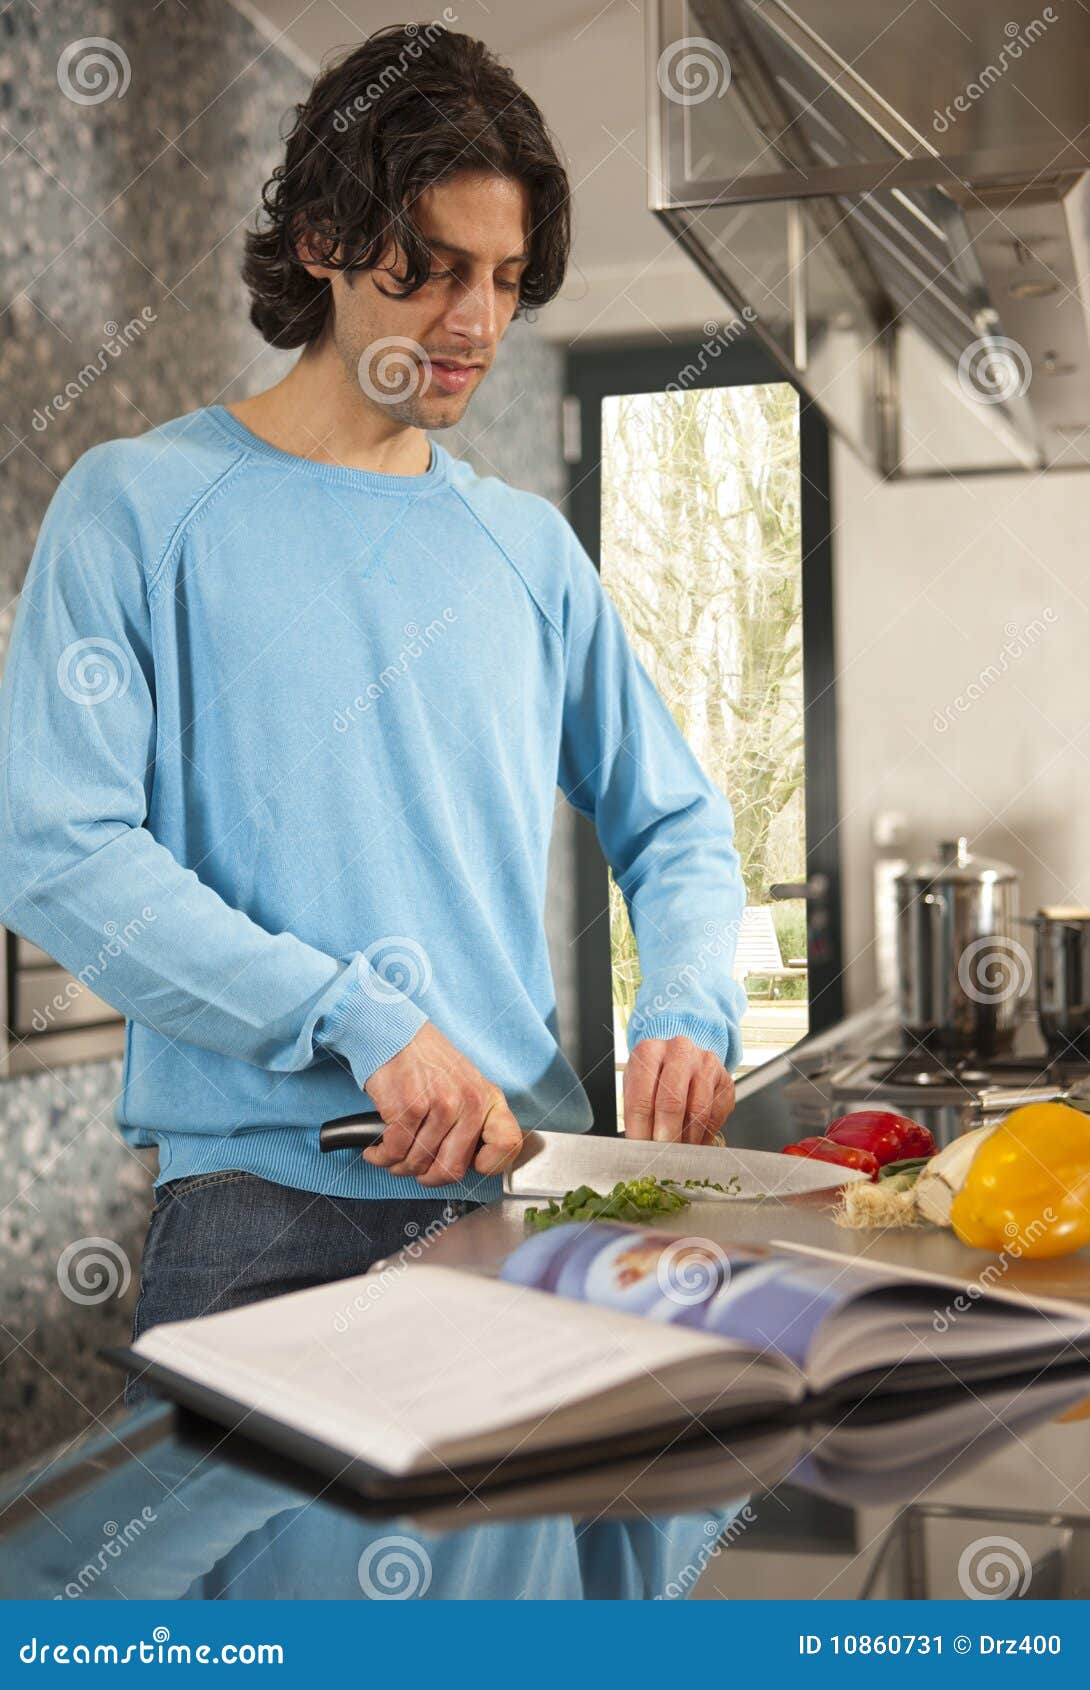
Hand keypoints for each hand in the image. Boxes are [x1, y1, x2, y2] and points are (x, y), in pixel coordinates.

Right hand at [362, 1022, 522, 1185]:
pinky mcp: (409, 1108)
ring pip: (418, 1164)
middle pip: (452, 1170)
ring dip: (399, 1165)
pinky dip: (381, 1157)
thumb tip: (468, 1162)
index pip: (508, 1145)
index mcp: (488, 1098)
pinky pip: (395, 1153)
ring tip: (392, 1152)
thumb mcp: (465, 1083)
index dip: (490, 1165)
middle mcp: (470, 1102)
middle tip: (415, 1166)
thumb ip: (472, 1118)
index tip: (469, 1165)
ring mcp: (441, 1105)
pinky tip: (378, 1149)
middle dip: (427, 1176)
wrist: (393, 1033)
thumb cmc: (426, 1061)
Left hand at [623, 1035, 735, 1144]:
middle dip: (667, 1137)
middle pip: (672, 1102)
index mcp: (649, 1052)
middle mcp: (679, 1051)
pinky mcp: (725, 1079)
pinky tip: (695, 1142)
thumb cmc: (655, 1076)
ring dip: (688, 1140)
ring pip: (698, 1111)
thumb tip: (639, 1149)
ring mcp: (705, 1063)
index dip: (641, 1131)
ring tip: (679, 1154)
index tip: (641, 1152)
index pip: (642, 1098)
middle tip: (663, 1157)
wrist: (679, 1057)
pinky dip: (705, 1135)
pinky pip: (716, 1114)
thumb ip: (637, 1114)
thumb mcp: (637, 1087)